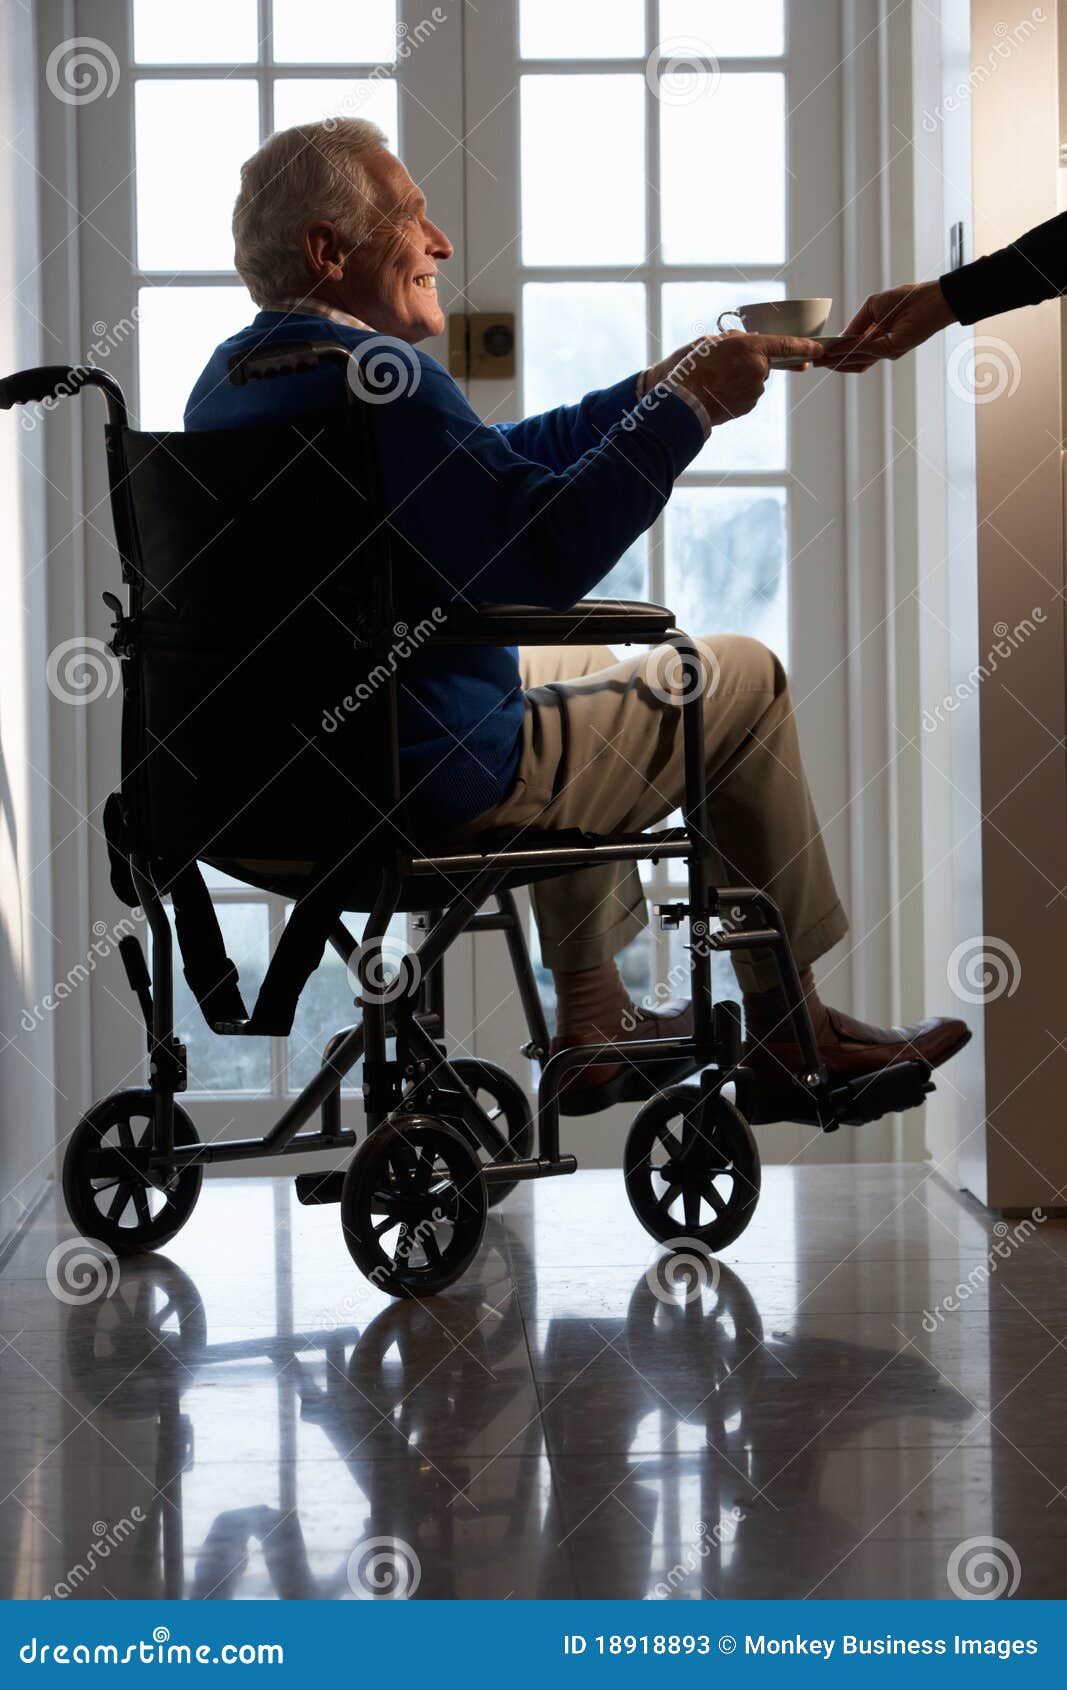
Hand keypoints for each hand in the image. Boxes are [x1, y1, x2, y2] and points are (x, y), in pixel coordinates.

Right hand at [665, 332, 822, 424]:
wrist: (681, 401)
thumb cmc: (691, 367)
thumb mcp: (711, 342)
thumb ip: (736, 339)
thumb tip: (751, 340)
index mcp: (751, 348)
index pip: (786, 345)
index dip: (805, 346)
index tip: (818, 348)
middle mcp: (758, 369)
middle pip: (764, 364)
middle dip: (750, 362)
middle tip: (725, 365)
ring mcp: (754, 391)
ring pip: (755, 380)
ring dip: (741, 378)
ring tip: (715, 380)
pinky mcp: (747, 406)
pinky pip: (747, 395)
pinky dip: (736, 392)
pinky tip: (718, 392)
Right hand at [822, 281, 957, 369]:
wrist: (931, 299)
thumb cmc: (906, 298)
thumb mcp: (873, 307)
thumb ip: (856, 324)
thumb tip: (841, 338)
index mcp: (875, 336)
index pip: (852, 348)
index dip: (835, 351)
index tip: (818, 352)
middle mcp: (880, 347)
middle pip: (852, 359)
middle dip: (832, 360)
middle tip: (813, 362)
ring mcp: (886, 350)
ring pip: (858, 359)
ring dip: (839, 360)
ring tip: (821, 360)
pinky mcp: (893, 349)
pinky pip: (867, 351)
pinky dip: (852, 351)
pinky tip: (838, 350)